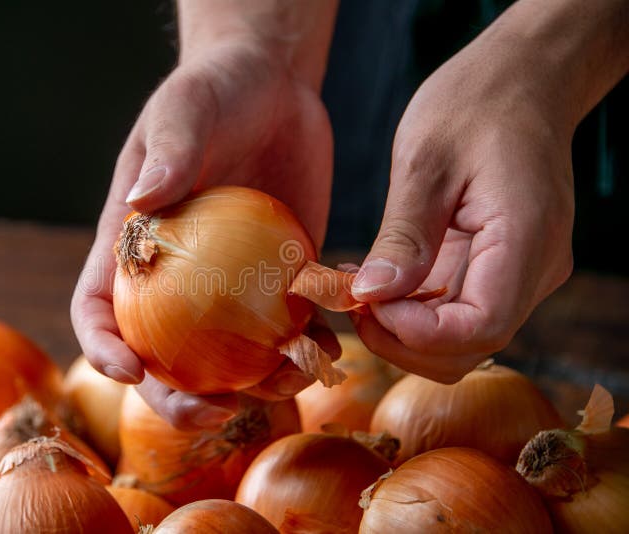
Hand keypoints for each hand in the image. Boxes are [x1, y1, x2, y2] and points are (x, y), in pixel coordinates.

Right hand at [71, 42, 333, 428]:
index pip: (98, 307)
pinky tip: (332, 346)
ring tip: (292, 376)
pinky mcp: (281, 277)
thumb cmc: (214, 90)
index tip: (128, 373)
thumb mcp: (185, 107)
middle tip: (215, 412)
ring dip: (257, 385)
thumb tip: (143, 201)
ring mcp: (230, 284)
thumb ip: (168, 149)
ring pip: (230, 358)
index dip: (102, 348)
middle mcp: (178, 277)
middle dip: (179, 399)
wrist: (274, 85)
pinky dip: (308, 346)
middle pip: (163, 356)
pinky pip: (289, 326)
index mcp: (133, 244)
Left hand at [349, 19, 576, 382]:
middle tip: (351, 301)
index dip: (417, 333)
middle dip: (402, 340)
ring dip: (403, 329)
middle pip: (469, 347)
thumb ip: (404, 236)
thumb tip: (372, 295)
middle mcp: (533, 269)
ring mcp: (520, 273)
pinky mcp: (499, 269)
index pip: (481, 327)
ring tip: (357, 289)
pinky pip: (456, 311)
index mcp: (525, 239)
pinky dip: (413, 310)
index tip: (366, 304)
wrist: (521, 81)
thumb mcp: (426, 161)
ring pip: (461, 339)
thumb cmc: (477, 104)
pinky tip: (376, 281)